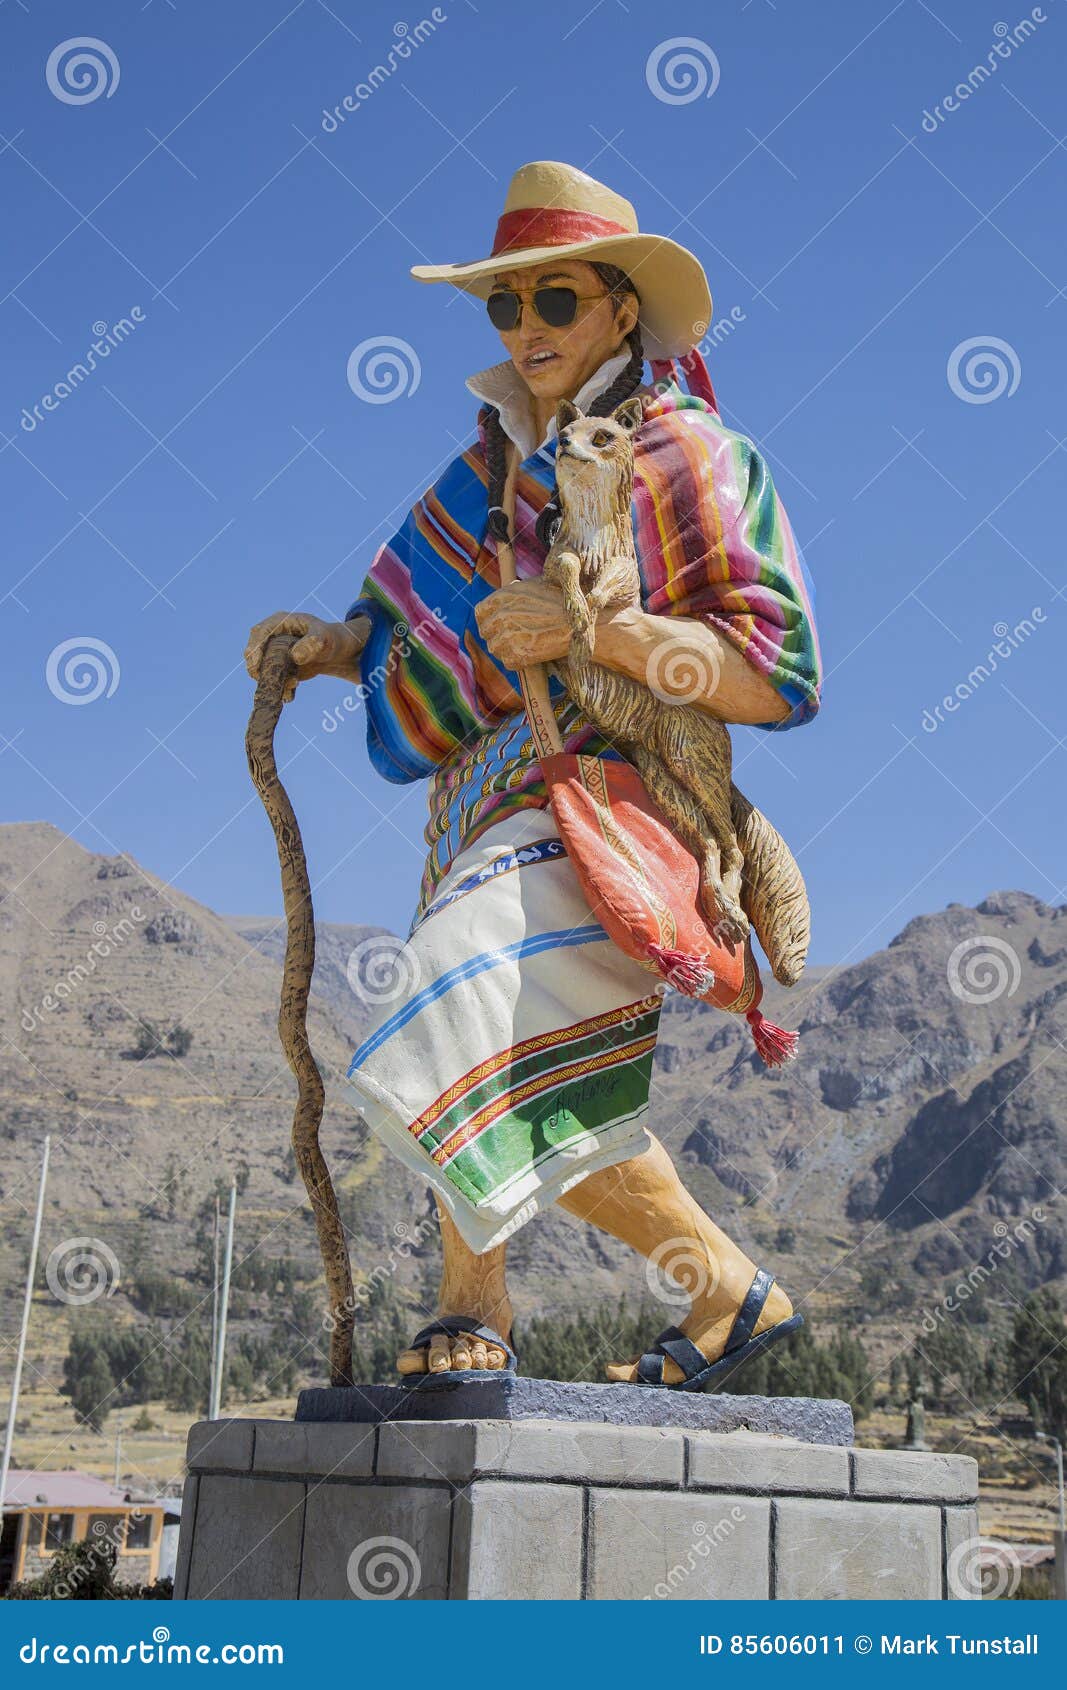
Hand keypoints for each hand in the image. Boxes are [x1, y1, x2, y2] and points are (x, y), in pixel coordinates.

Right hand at [244, 611, 367, 699]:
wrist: (337, 653)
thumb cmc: (331, 638)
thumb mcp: (324, 638)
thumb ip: (312, 644)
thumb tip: (295, 656)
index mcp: (280, 622)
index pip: (259, 632)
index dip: (254, 648)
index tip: (256, 665)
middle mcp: (273, 637)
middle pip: (254, 652)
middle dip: (258, 669)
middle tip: (270, 681)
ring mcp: (274, 653)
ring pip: (261, 669)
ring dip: (270, 681)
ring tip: (293, 685)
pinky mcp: (280, 669)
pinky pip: (272, 680)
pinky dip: (278, 689)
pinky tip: (290, 694)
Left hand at [474, 579, 572, 668]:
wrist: (579, 624)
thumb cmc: (563, 603)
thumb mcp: (536, 586)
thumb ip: (515, 591)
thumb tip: (506, 593)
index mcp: (504, 596)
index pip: (480, 612)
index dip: (487, 620)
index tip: (494, 625)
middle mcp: (502, 615)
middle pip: (486, 632)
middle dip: (496, 636)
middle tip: (512, 639)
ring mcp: (508, 636)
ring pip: (495, 649)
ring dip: (506, 650)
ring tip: (524, 646)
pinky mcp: (517, 655)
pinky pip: (507, 662)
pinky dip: (518, 662)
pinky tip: (531, 654)